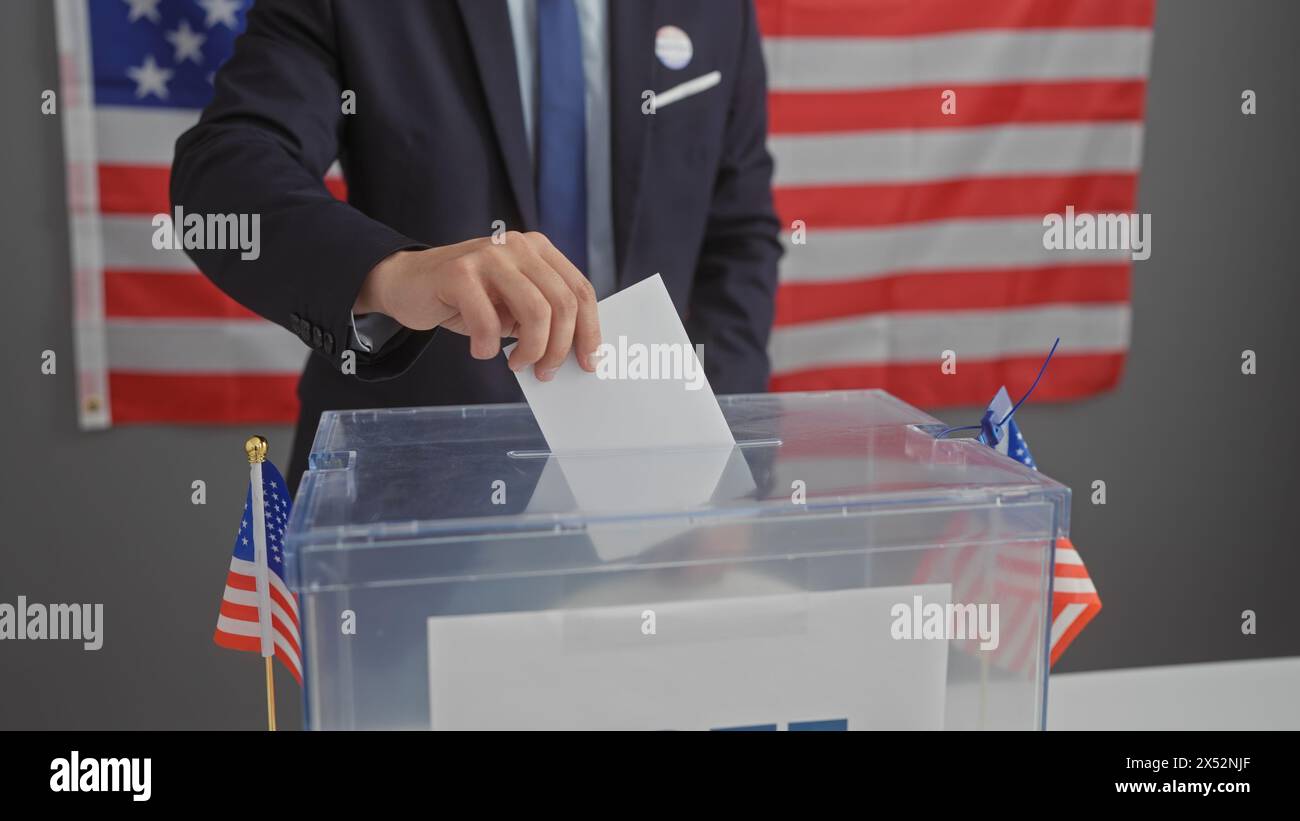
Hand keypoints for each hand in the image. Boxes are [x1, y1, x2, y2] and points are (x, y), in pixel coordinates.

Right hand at [353, 232, 600, 379]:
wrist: (406, 282)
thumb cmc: (467, 299)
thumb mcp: (513, 304)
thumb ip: (543, 316)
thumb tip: (577, 353)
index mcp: (538, 250)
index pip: (580, 290)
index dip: (589, 330)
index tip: (588, 362)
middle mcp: (518, 246)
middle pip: (563, 303)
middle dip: (559, 347)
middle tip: (544, 372)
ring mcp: (489, 255)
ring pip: (536, 311)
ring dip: (531, 350)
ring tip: (516, 365)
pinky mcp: (458, 272)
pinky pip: (488, 320)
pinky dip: (488, 345)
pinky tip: (481, 351)